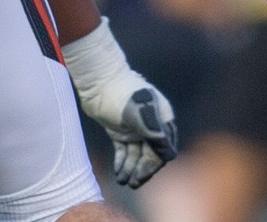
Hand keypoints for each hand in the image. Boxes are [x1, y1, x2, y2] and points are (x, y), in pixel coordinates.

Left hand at [60, 18, 179, 186]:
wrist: (98, 82)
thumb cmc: (120, 93)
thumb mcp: (137, 111)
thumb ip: (151, 129)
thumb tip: (168, 153)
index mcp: (160, 119)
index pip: (163, 148)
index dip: (155, 163)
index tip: (144, 174)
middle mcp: (150, 125)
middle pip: (150, 154)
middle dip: (142, 170)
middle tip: (133, 184)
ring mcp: (135, 129)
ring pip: (136, 155)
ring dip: (131, 169)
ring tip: (122, 181)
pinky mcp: (120, 132)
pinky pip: (124, 151)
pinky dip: (122, 162)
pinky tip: (118, 172)